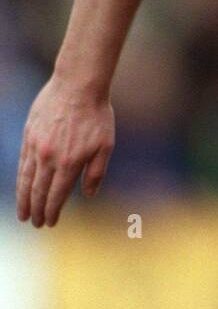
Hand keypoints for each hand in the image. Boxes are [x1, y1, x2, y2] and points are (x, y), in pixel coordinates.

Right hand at [16, 74, 114, 226]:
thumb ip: (95, 173)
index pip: (56, 196)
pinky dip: (20, 178)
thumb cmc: (97, 115)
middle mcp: (49, 158)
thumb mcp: (105, 146)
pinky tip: (21, 186)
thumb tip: (88, 195)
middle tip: (34, 223)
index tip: (50, 223)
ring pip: (26, 179)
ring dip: (23, 198)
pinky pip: (22, 162)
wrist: (78, 85)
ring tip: (22, 214)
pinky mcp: (29, 134)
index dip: (52, 212)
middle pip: (38, 191)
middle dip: (36, 210)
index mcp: (69, 163)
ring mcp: (36, 146)